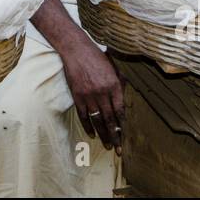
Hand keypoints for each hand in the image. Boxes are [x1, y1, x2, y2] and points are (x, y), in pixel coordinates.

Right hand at [59, 37, 123, 153]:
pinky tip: (92, 134)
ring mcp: (89, 95)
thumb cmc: (96, 56)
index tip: (124, 135)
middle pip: (109, 118)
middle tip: (118, 149)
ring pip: (97, 120)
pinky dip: (88, 126)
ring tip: (107, 145)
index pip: (120, 110)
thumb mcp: (113, 67)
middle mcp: (102, 92)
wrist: (76, 50)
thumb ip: (120, 82)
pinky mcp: (77, 96)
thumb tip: (124, 97)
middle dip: (114, 135)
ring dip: (102, 134)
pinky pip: (83, 115)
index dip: (122, 124)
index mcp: (114, 85)